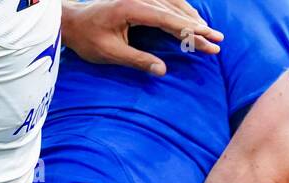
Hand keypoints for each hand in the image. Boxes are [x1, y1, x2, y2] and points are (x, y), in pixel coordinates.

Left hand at [61, 0, 223, 75]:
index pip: (168, 19)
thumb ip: (138, 60)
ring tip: (210, 33)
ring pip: (172, 5)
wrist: (70, 21)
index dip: (190, 31)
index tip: (208, 40)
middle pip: (174, 12)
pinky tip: (191, 19)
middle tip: (218, 41)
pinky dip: (181, 12)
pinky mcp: (137, 1)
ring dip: (192, 18)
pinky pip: (165, 3)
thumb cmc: (87, 38)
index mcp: (131, 9)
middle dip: (197, 27)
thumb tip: (162, 70)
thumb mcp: (110, 53)